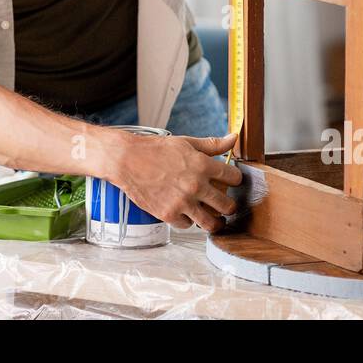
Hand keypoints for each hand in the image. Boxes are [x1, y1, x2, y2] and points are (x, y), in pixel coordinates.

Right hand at [107, 131, 242, 231]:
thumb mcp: (186, 142)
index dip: (235, 179)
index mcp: (202, 165)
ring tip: (214, 218)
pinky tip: (186, 212)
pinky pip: (188, 225)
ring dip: (215, 221)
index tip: (231, 181)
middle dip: (229, 205)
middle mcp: (195, 185)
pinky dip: (188, 220)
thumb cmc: (156, 150)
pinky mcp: (169, 214)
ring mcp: (182, 202)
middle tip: (226, 205)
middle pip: (227, 205)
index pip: (234, 178)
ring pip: (211, 223)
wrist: (127, 160)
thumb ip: (212, 144)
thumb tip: (234, 138)